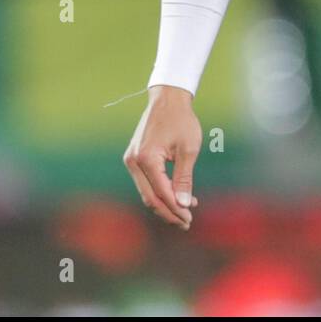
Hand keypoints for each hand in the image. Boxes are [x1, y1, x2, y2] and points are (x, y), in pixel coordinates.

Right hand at [123, 85, 201, 228]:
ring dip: (165, 203)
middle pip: (150, 198)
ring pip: (146, 192)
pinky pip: (146, 182)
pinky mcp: (134, 158)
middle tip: (187, 222)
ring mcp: (131, 160)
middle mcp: (134, 162)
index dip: (175, 209)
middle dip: (169, 212)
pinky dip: (160, 191)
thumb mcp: (189, 149)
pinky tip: (177, 196)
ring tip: (185, 211)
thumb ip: (184, 178)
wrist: (168, 99)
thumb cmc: (182, 120)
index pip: (161, 193)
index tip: (189, 219)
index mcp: (146, 159)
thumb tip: (183, 204)